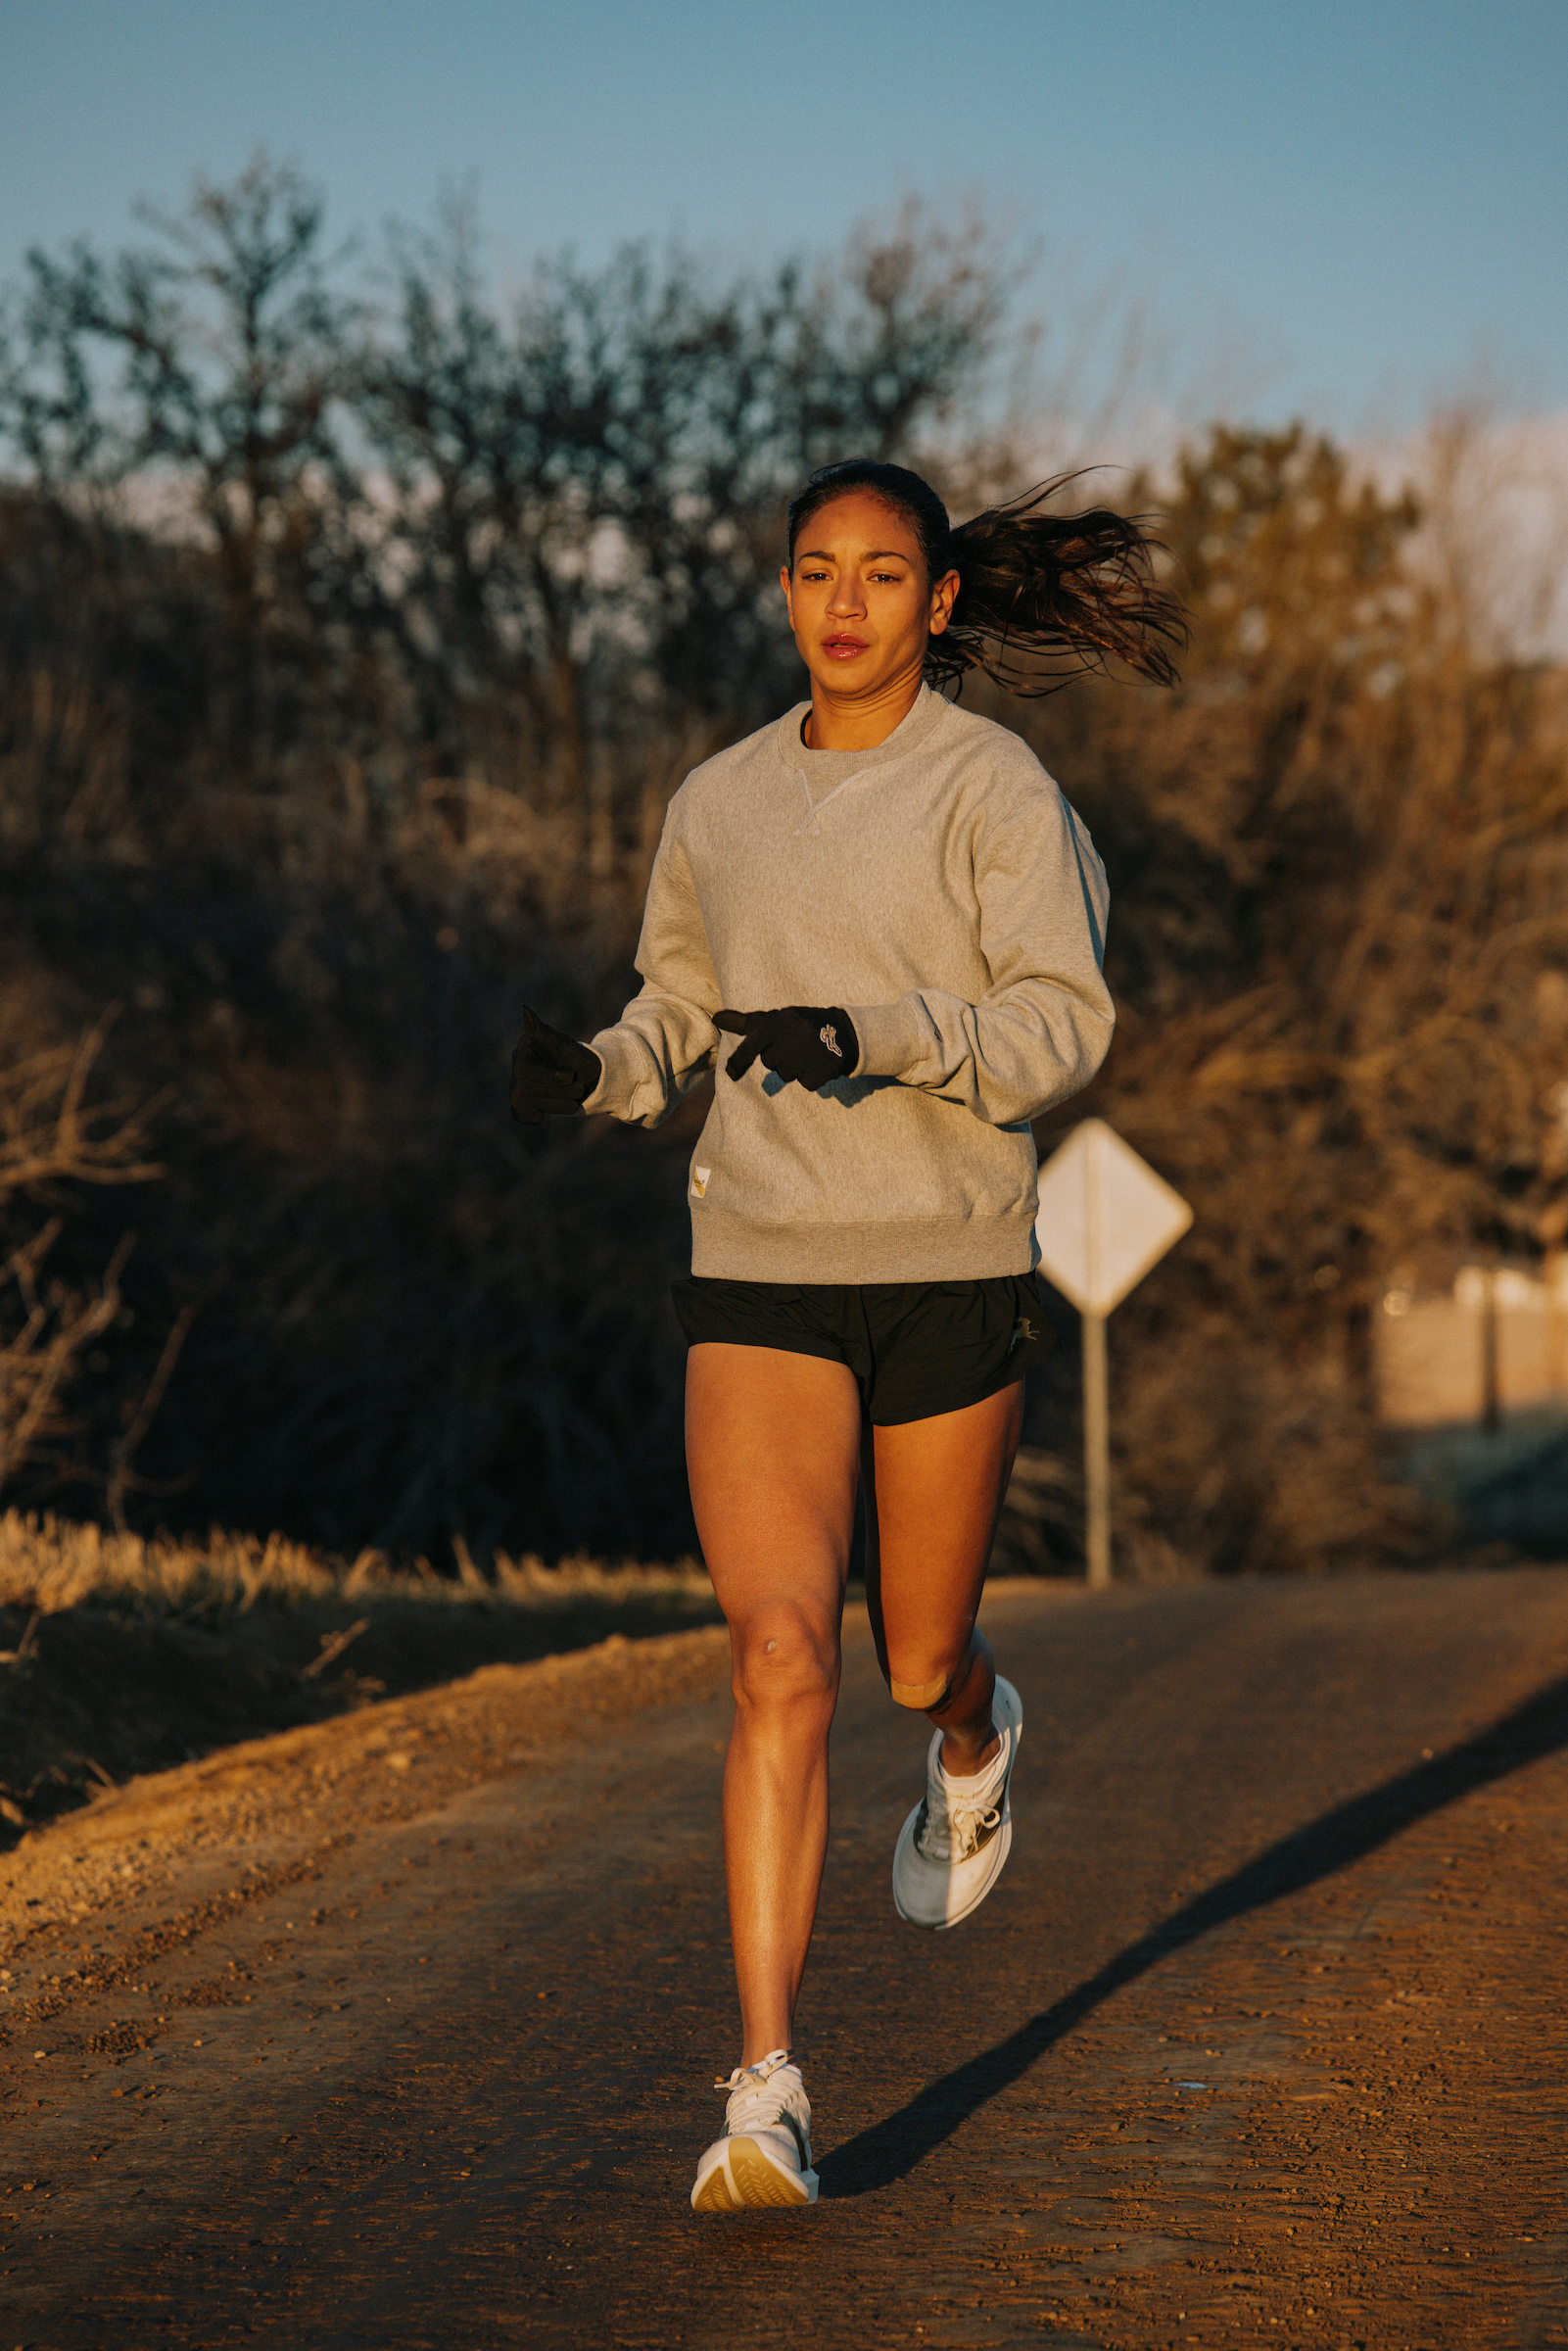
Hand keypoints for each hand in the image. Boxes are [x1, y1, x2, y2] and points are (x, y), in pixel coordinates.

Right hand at [510, 1007, 601, 1125]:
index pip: (524, 1070)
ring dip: (556, 1103)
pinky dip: (535, 1115)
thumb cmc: (577, 1059)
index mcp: (524, 1050)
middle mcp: (517, 1067)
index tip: (571, 1076)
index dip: (549, 1076)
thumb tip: (525, 1009)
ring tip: (575, 1098)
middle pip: (525, 1087)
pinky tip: (551, 1109)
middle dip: (556, 1091)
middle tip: (579, 1089)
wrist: (590, 1079)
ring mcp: (518, 1086)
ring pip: (526, 1102)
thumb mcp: (565, 1045)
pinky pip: (521, 1114)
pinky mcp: (524, 1103)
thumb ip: (543, 1031)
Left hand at [715, 1006, 857, 1092]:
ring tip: (808, 1052)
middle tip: (795, 1045)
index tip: (731, 1073)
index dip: (738, 1061)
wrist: (846, 1032)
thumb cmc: (801, 1025)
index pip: (751, 1046)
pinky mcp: (820, 1073)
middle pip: (769, 1063)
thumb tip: (715, 1018)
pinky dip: (810, 1077)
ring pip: (785, 1075)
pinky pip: (804, 1083)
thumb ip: (746, 1022)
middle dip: (778, 1057)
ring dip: (793, 1068)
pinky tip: (818, 1063)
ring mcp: (807, 1057)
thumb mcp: (777, 1018)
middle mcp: (793, 1038)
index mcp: (780, 1022)